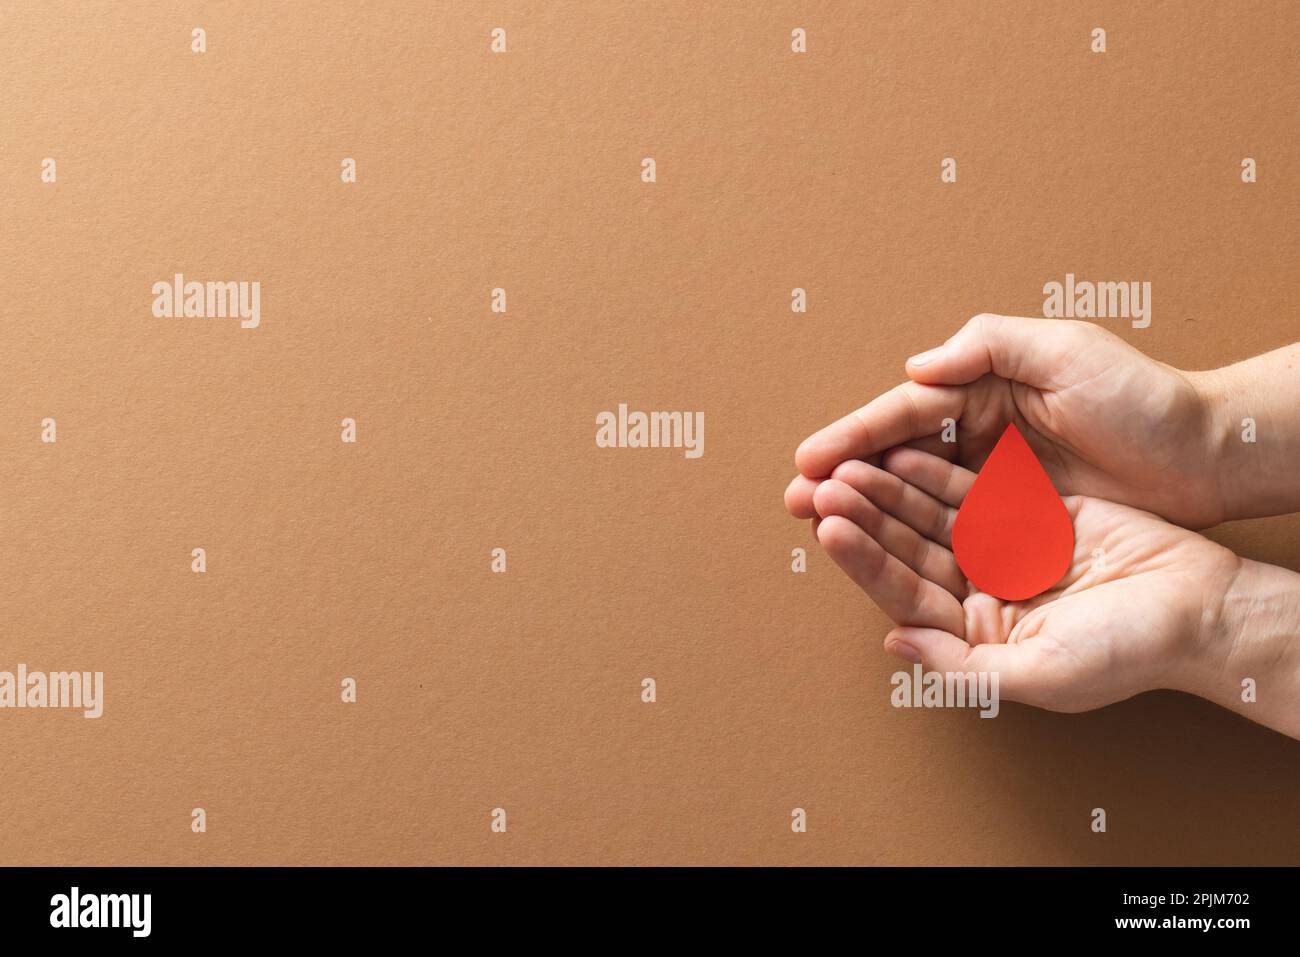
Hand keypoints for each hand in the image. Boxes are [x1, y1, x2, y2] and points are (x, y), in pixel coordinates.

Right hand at [785, 314, 1226, 528]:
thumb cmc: (1144, 398)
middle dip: (844, 476)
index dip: (854, 435)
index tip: (810, 459)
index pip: (906, 412)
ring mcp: (995, 475)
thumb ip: (988, 347)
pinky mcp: (1016, 515)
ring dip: (867, 508)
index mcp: (984, 386)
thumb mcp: (1068, 350)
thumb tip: (917, 366)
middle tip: (798, 500)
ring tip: (820, 525)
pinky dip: (910, 534)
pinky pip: (951, 524)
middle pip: (897, 455)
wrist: (1206, 456)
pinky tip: (878, 547)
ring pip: (914, 492)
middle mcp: (980, 430)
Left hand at [808, 446, 1241, 712]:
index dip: (867, 563)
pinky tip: (904, 453)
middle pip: (909, 550)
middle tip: (826, 487)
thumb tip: (892, 642)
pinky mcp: (1024, 516)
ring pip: (931, 516)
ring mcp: (999, 551)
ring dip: (892, 491)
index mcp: (973, 635)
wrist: (1200, 606)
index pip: (904, 595)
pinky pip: (971, 490)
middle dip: (868, 519)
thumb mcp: (1041, 674)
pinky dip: (938, 472)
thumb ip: (961, 667)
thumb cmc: (1126, 652)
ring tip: (853, 465)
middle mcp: (978, 593)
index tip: (830, 530)